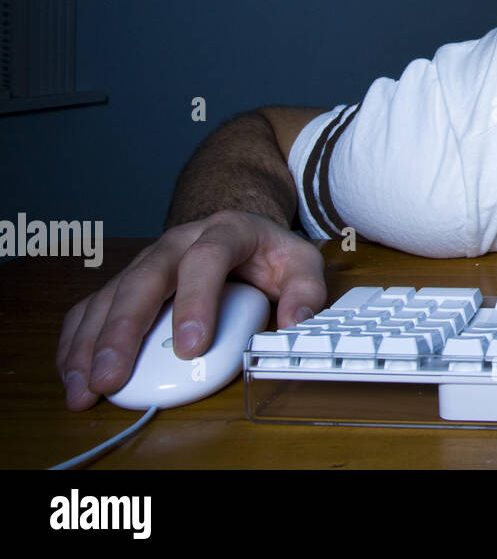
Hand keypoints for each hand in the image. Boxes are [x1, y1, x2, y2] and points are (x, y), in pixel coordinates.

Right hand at [56, 210, 326, 409]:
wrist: (240, 229)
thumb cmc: (269, 253)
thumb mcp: (301, 262)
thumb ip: (305, 290)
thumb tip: (295, 324)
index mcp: (225, 231)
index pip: (205, 259)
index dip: (195, 301)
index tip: (191, 347)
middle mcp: (179, 242)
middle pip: (144, 278)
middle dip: (124, 330)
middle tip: (113, 376)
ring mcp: (148, 260)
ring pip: (111, 294)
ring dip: (91, 343)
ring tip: (86, 386)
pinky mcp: (127, 280)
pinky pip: (92, 306)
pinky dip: (78, 340)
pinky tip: (73, 373)